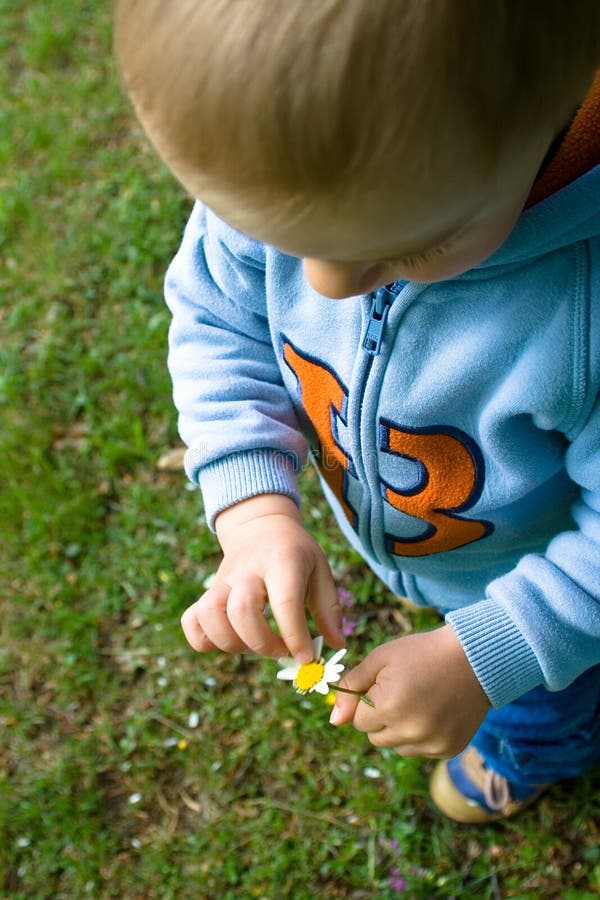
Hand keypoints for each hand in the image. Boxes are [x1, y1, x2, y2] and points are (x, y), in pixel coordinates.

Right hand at [180, 494, 344, 661]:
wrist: (260, 526)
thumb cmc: (295, 553)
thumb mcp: (320, 570)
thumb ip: (329, 609)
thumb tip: (337, 646)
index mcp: (282, 561)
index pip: (285, 602)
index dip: (295, 636)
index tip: (306, 657)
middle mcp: (247, 570)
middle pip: (242, 611)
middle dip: (263, 643)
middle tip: (281, 650)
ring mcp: (222, 580)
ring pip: (211, 616)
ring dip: (233, 643)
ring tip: (255, 645)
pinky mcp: (207, 592)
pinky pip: (192, 621)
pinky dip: (204, 640)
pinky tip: (229, 641)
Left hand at [329, 626, 489, 757]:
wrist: (475, 657)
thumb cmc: (422, 653)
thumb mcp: (381, 659)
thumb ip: (352, 686)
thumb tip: (333, 721)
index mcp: (388, 707)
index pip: (358, 720)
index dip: (368, 700)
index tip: (386, 684)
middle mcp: (409, 732)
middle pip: (375, 737)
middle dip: (381, 717)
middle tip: (403, 691)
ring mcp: (431, 744)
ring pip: (397, 747)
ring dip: (400, 729)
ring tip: (420, 700)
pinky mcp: (449, 750)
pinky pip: (420, 751)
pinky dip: (422, 736)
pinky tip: (435, 711)